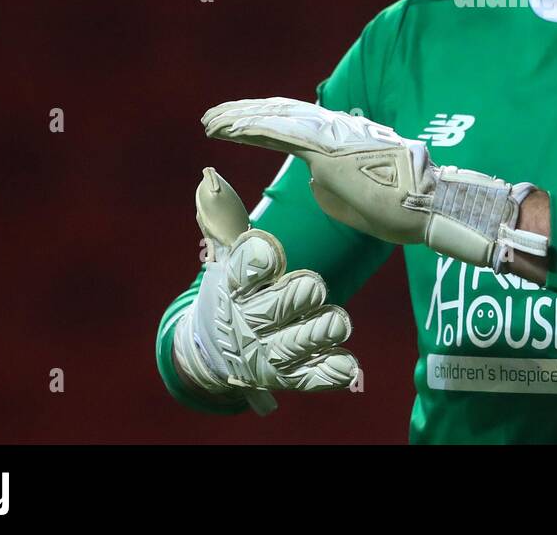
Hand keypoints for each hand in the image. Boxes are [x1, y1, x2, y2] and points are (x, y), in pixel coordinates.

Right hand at [172, 167, 358, 414]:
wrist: (217, 352)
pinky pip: (314, 378)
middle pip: (277, 307)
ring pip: (299, 343)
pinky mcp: (290, 377)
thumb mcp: (227, 256)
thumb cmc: (234, 291)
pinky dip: (332, 371)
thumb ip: (224, 217)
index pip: (243, 270)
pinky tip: (346, 364)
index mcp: (233, 285)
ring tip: (334, 321)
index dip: (257, 260)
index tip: (269, 252)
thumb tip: (211, 178)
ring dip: (322, 330)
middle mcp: (249, 322)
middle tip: (311, 285)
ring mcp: (269, 353)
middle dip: (299, 293)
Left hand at [201, 98, 548, 271]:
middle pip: (281, 113)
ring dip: (239, 118)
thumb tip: (310, 177)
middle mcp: (335, 127)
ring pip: (275, 118)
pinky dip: (250, 129)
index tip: (235, 124)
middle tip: (212, 117)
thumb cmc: (397, 207)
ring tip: (210, 121)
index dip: (263, 120)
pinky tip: (227, 129)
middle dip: (244, 113)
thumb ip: (328, 183)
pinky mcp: (326, 148)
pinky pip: (280, 134)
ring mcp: (331, 134)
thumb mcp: (353, 196)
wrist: (424, 207)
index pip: (295, 123)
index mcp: (342, 137)